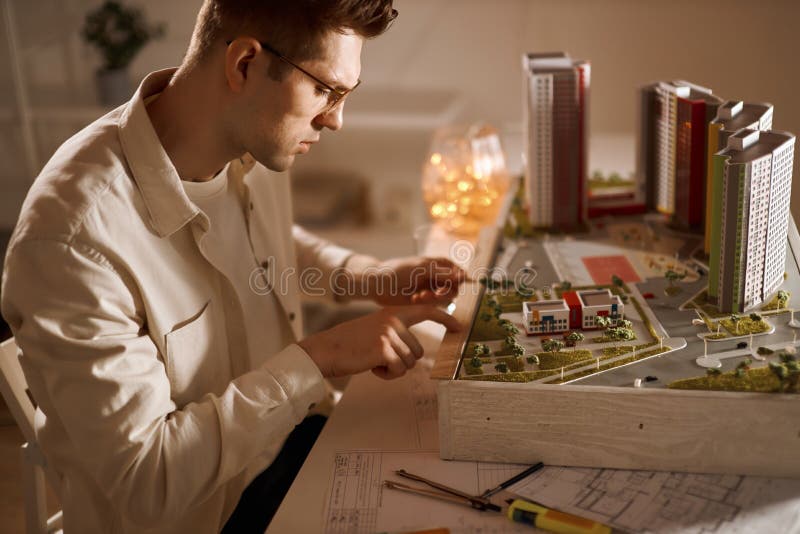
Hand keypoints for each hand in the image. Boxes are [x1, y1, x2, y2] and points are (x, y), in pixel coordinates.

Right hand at [298, 305, 461, 379]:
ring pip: (409, 363)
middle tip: (379, 358)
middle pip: (418, 351)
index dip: (445, 319)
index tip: (459, 327)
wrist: (326, 349)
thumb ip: (395, 334)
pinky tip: (372, 367)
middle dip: (402, 361)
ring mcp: (389, 334)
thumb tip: (415, 352)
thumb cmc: (349, 343)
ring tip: (373, 361)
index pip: (426, 311)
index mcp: (392, 313)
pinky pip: (399, 370)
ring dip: (393, 369)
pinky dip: (387, 375)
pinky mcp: (384, 350)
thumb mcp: (375, 329)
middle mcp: (393, 321)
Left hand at [351, 256, 464, 305]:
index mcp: (440, 264)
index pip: (459, 273)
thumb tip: (465, 275)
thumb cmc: (399, 270)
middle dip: (445, 292)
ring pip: (446, 298)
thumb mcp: (422, 268)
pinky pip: (435, 305)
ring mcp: (433, 289)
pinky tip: (414, 299)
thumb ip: (443, 273)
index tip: (450, 285)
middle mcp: (439, 276)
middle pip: (455, 287)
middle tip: (434, 294)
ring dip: (435, 298)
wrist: (380, 284)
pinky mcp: (426, 301)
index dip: (458, 280)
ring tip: (419, 296)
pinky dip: (426, 303)